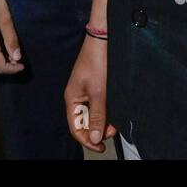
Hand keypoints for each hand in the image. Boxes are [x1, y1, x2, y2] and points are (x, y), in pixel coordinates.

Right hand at [65, 34, 115, 152]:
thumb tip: (95, 137)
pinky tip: (113, 111)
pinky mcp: (94, 87)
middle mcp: (77, 97)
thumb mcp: (99, 92)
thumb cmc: (97, 62)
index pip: (76, 128)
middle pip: (84, 123)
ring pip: (92, 115)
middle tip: (112, 131)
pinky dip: (105, 111)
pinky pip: (97, 105)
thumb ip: (97, 116)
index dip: (88, 140)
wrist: (103, 39)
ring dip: (103, 121)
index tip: (101, 147)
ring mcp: (85, 92)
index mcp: (72, 99)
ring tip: (114, 122)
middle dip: (97, 130)